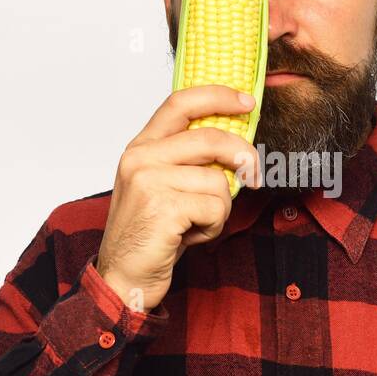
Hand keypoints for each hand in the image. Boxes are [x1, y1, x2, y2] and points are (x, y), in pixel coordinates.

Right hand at [94, 85, 259, 312]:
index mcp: (140, 147)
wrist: (123, 279)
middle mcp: (140, 158)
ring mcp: (148, 181)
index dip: (218, 96)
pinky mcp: (163, 207)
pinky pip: (215, 208)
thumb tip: (237, 146)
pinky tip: (192, 236)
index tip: (247, 101)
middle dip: (243, 158)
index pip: (180, 103)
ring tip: (197, 223)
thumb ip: (188, 162)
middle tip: (254, 176)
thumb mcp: (162, 187)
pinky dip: (213, 227)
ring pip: (218, 180)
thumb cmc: (150, 235)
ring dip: (220, 209)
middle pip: (210, 138)